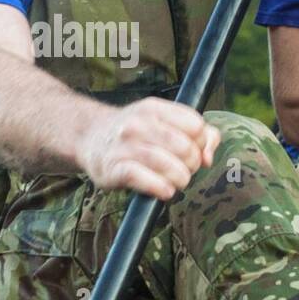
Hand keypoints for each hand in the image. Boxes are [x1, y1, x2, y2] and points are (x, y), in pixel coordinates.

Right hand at [76, 98, 220, 200]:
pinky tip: (165, 191)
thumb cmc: (136, 133)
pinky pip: (144, 179)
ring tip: (174, 182)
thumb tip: (208, 157)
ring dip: (179, 179)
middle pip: (186, 149)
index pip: (196, 126)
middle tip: (182, 170)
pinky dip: (160, 188)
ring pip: (169, 166)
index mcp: (154, 108)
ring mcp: (124, 146)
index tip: (192, 151)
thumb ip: (197, 133)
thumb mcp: (164, 122)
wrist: (90, 137)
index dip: (200, 143)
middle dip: (191, 165)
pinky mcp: (113, 169)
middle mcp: (138, 123)